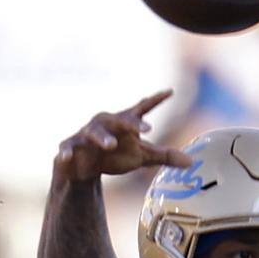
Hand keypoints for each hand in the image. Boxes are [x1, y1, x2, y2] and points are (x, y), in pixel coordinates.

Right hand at [53, 90, 194, 184]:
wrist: (84, 165)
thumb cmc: (116, 155)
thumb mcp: (141, 156)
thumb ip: (164, 156)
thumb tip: (192, 161)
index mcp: (123, 123)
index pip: (141, 110)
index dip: (155, 101)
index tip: (170, 92)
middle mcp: (106, 124)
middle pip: (119, 120)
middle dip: (130, 123)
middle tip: (145, 129)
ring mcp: (86, 135)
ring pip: (94, 134)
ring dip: (102, 138)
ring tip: (111, 145)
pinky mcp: (71, 146)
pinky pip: (68, 147)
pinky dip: (67, 151)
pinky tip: (66, 157)